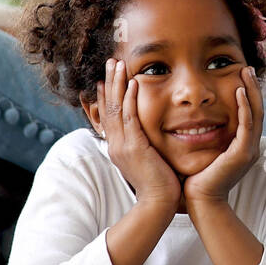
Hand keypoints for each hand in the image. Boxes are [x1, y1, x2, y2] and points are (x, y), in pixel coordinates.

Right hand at [96, 58, 180, 207]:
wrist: (159, 203)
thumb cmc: (159, 183)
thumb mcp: (146, 160)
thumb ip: (143, 145)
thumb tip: (146, 136)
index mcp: (118, 147)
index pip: (109, 115)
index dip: (107, 95)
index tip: (106, 77)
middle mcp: (116, 144)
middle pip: (108, 107)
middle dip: (109, 82)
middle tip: (110, 61)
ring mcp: (123, 145)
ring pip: (116, 108)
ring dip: (117, 84)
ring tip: (118, 64)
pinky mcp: (135, 147)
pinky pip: (130, 118)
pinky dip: (130, 99)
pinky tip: (133, 83)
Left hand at [182, 66, 263, 209]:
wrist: (199, 200)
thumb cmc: (197, 178)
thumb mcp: (204, 151)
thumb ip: (205, 136)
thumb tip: (194, 122)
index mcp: (242, 145)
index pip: (250, 114)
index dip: (247, 94)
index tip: (241, 76)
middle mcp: (250, 146)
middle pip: (257, 110)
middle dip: (253, 88)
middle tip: (248, 68)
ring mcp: (249, 150)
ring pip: (255, 114)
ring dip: (251, 92)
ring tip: (245, 73)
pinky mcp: (243, 153)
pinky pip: (246, 125)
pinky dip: (244, 107)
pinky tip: (237, 92)